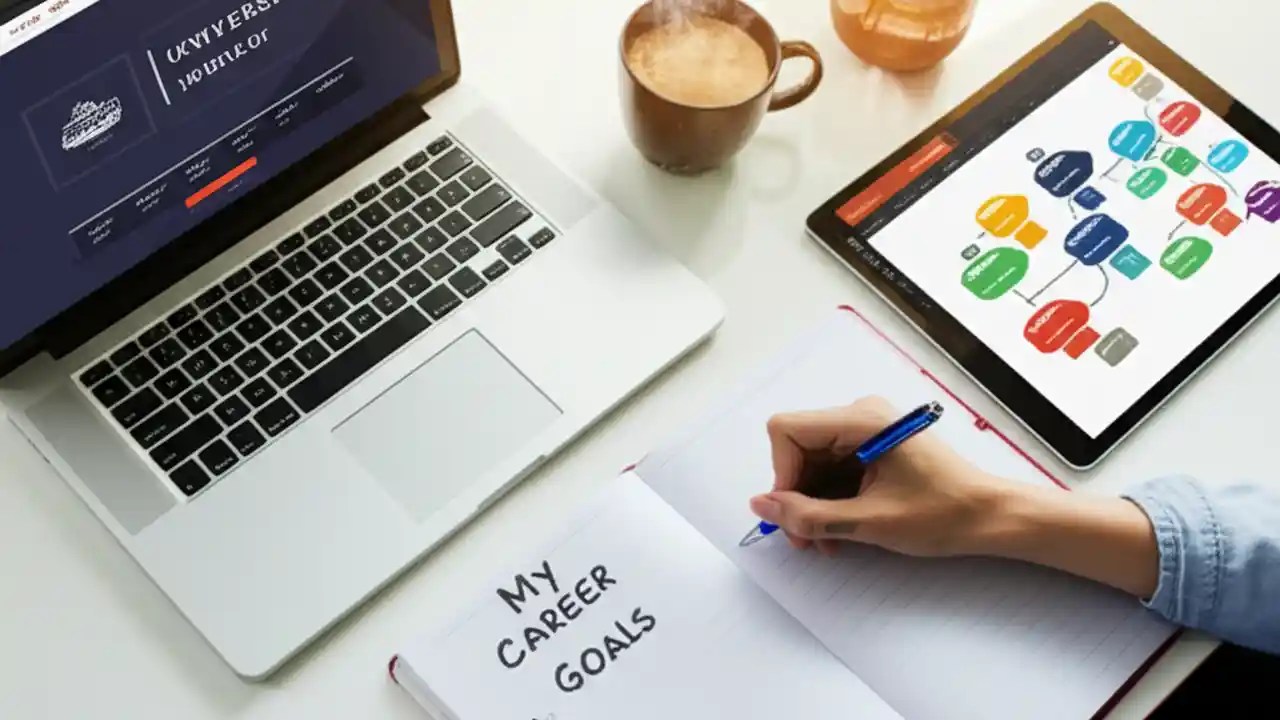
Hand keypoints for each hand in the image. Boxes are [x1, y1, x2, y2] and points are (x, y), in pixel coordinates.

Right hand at [748, 396, 1159, 598]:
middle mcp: (860, 417)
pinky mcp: (873, 448)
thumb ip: (810, 515)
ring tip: (829, 542)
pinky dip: (831, 500)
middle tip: (808, 540)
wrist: (991, 517)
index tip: (794, 514)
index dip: (782, 474)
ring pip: (813, 463)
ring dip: (814, 504)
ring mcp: (867, 431)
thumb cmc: (942, 514)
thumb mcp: (870, 521)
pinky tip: (843, 530)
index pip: (788, 431)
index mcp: (861, 421)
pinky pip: (833, 469)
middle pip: (798, 449)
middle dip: (797, 496)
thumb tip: (761, 506)